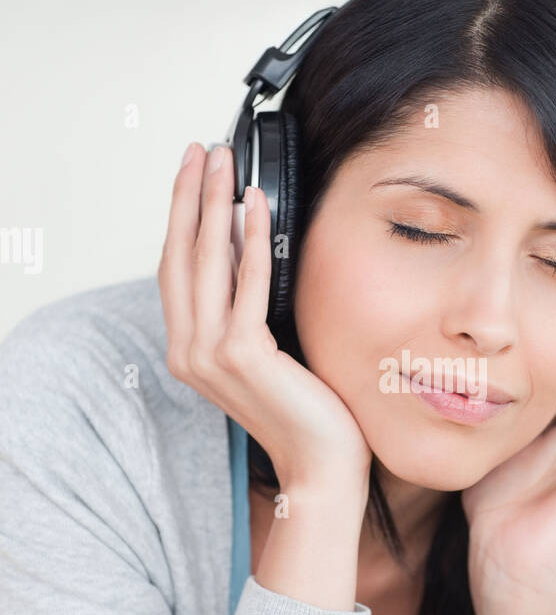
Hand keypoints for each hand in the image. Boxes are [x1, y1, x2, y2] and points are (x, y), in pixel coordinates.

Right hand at [158, 142, 372, 494]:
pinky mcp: (243, 356)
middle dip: (189, 196)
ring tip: (224, 162)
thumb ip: (247, 305)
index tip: (191, 171)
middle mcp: (188, 352)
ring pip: (206, 261)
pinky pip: (247, 283)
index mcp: (188, 350)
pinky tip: (256, 204)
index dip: (179, 215)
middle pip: (180, 255)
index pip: (175, 269)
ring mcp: (210, 356)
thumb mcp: (267, 348)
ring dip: (213, 203)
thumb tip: (249, 241)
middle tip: (202, 149)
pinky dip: (251, 239)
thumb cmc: (305, 410)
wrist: (321, 465)